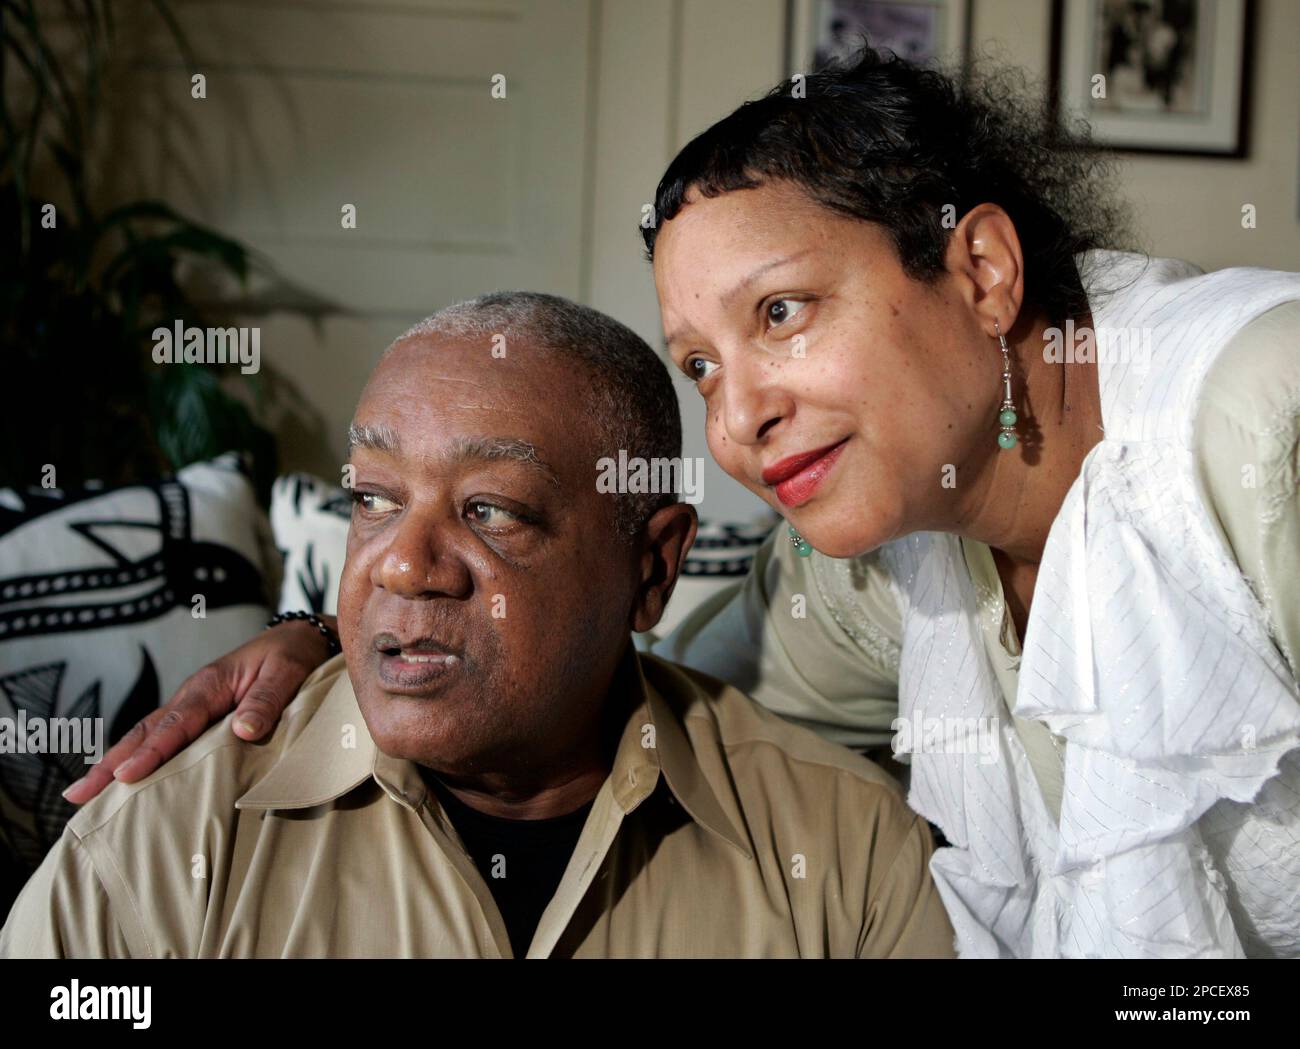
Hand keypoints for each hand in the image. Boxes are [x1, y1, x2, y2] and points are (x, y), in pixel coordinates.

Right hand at [62, 617, 336, 804]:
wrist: (297, 638)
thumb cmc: (291, 657)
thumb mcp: (285, 674)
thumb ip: (265, 701)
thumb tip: (243, 730)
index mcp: (210, 685)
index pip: (175, 723)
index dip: (151, 752)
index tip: (126, 776)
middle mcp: (192, 695)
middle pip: (144, 732)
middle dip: (110, 764)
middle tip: (78, 795)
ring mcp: (191, 706)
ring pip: (145, 735)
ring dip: (114, 763)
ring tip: (84, 795)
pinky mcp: (198, 715)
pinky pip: (161, 736)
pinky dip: (137, 757)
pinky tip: (121, 780)